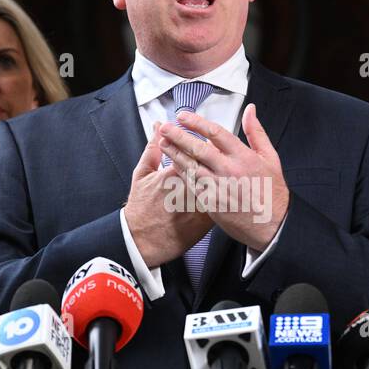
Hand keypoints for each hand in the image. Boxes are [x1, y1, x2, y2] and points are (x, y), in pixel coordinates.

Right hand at [123, 122, 213, 267]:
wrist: (143, 240)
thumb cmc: (141, 209)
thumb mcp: (142, 174)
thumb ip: (152, 148)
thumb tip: (158, 127)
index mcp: (176, 173)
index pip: (198, 150)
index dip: (205, 145)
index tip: (206, 143)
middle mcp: (191, 187)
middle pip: (215, 167)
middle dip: (219, 159)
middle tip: (219, 158)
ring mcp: (200, 204)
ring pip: (222, 184)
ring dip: (226, 176)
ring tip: (224, 173)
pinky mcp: (207, 219)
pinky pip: (223, 203)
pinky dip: (226, 196)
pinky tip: (226, 192)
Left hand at [157, 103, 289, 250]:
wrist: (272, 226)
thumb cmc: (272, 193)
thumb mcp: (270, 158)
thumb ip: (256, 132)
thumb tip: (250, 111)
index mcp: (243, 157)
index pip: (215, 133)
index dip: (196, 122)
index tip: (184, 117)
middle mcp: (229, 171)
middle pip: (198, 148)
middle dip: (178, 135)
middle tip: (165, 127)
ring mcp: (218, 188)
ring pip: (191, 167)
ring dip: (175, 153)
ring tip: (163, 142)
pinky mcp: (211, 203)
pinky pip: (192, 185)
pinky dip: (181, 173)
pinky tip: (173, 165)